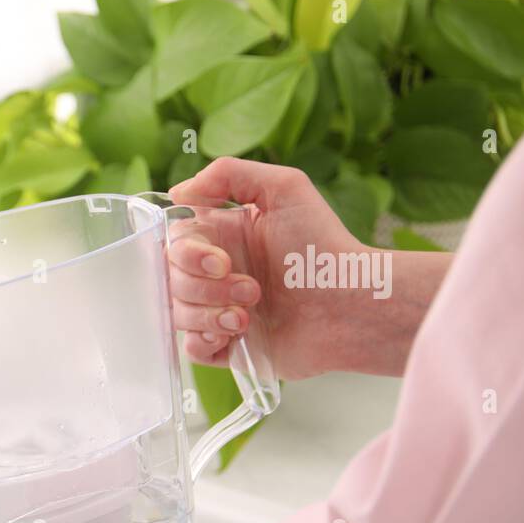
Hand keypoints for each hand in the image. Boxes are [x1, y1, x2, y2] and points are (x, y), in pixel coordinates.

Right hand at [168, 157, 372, 379]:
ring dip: (209, 314)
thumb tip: (178, 191)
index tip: (220, 262)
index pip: (176, 242)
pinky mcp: (229, 347)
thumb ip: (229, 174)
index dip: (187, 254)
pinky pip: (189, 348)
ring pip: (178, 313)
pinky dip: (203, 341)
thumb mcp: (286, 188)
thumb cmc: (324, 248)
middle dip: (205, 287)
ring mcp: (220, 310)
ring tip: (249, 315)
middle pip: (172, 279)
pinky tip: (233, 335)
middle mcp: (217, 273)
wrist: (351, 308)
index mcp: (224, 237)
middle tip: (252, 289)